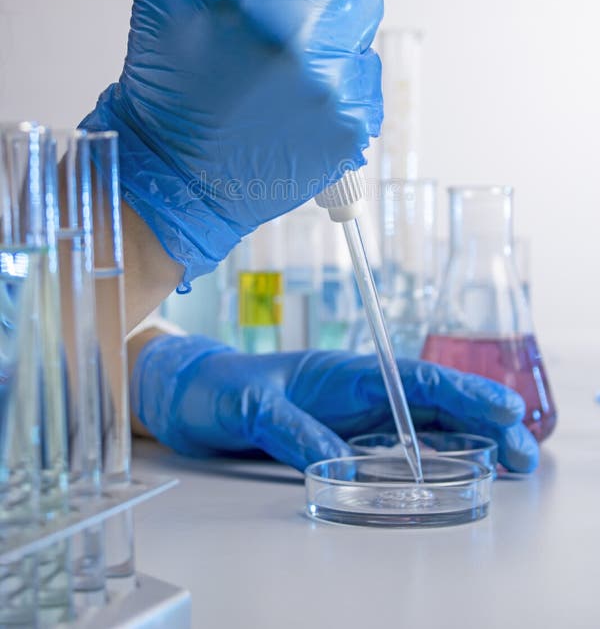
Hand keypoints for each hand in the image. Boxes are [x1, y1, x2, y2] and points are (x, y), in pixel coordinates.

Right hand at [80, 0, 382, 286]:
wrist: (177, 184)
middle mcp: (313, 32)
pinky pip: (369, 61)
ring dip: (332, 10)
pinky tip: (298, 87)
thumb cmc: (165, 89)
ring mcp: (343, 79)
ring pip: (366, 4)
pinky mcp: (359, 118)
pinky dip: (340, 64)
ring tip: (284, 45)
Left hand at [131, 334, 538, 472]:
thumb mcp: (253, 408)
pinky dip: (442, 451)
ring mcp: (358, 412)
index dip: (463, 393)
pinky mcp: (350, 432)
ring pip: (428, 423)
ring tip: (512, 460)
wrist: (197, 394)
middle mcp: (361, 390)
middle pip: (434, 401)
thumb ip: (294, 431)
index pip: (415, 378)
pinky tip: (466, 463)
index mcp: (345, 373)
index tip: (502, 410)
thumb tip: (336, 463)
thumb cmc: (224, 389)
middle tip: (524, 450)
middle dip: (483, 420)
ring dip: (471, 438)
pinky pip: (405, 442)